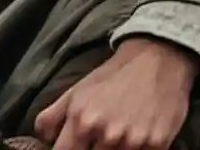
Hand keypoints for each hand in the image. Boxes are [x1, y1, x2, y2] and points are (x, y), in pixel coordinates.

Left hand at [34, 37, 197, 149]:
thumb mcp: (77, 91)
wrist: (156, 59)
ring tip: (119, 137)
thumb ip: (53, 116)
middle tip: (99, 139)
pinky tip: (137, 139)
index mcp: (82, 121)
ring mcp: (133, 142)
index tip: (74, 146)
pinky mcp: (158, 144)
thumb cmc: (114, 76)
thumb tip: (41, 138)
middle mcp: (106, 135)